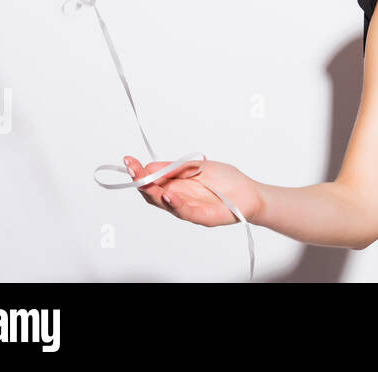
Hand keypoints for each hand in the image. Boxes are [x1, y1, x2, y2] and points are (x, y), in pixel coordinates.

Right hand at [123, 155, 264, 227]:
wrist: (249, 194)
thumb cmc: (225, 180)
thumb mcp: (198, 167)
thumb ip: (176, 168)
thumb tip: (150, 166)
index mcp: (176, 185)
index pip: (152, 180)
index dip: (140, 172)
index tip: (128, 160)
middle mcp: (178, 198)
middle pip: (153, 194)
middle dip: (141, 182)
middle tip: (132, 170)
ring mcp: (188, 208)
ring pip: (165, 204)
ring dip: (154, 193)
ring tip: (145, 182)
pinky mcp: (201, 217)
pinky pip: (185, 211)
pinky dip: (175, 203)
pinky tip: (168, 195)